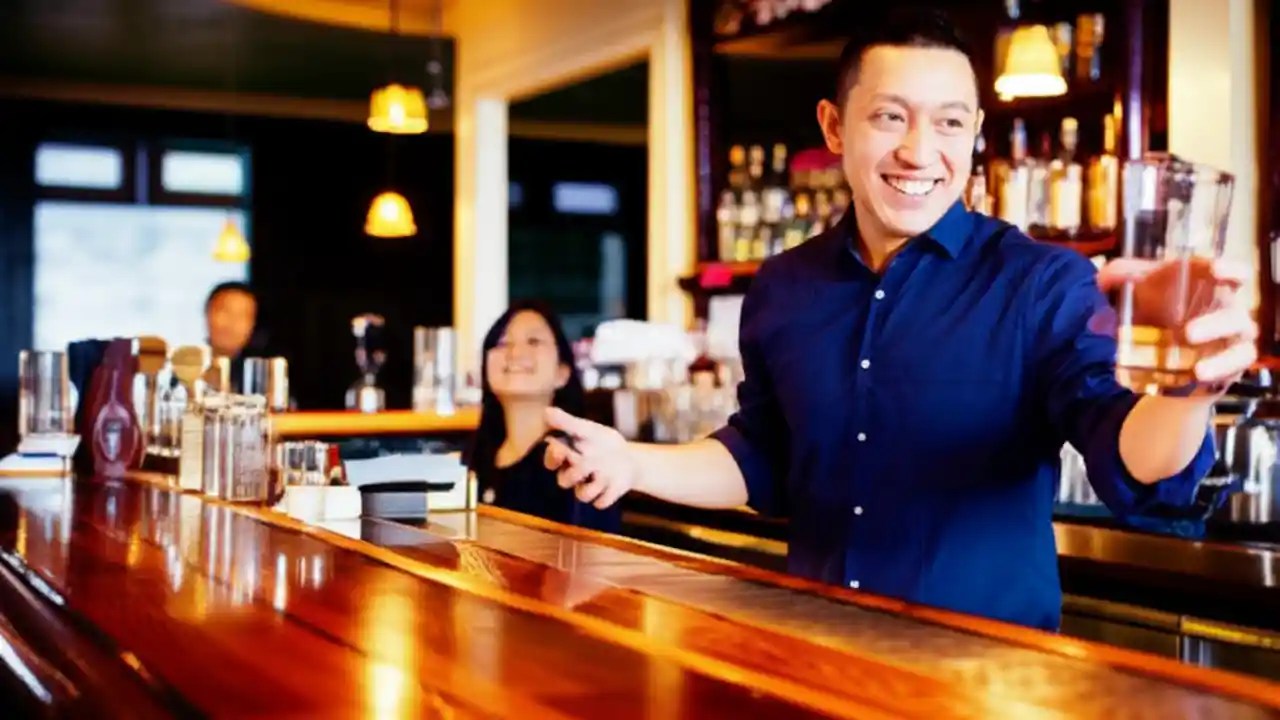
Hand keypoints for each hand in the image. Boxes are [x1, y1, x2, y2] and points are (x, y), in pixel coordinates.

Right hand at [543, 407, 638, 508]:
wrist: (629, 457)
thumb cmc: (603, 442)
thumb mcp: (588, 430)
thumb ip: (568, 423)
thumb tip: (545, 412)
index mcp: (566, 457)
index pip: (551, 461)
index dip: (553, 458)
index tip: (561, 450)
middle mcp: (572, 474)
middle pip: (563, 481)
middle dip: (577, 470)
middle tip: (589, 460)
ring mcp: (586, 487)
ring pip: (581, 495)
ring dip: (595, 482)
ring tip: (606, 471)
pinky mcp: (601, 497)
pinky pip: (600, 502)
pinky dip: (610, 491)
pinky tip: (615, 481)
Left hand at [1098, 257, 1257, 385]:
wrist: (1159, 357)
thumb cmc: (1154, 312)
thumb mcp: (1134, 292)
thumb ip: (1118, 279)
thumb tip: (1103, 279)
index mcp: (1208, 286)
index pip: (1231, 272)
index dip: (1229, 269)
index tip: (1215, 270)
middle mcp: (1226, 309)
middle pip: (1233, 311)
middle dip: (1215, 322)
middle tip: (1187, 333)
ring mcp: (1231, 336)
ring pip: (1238, 340)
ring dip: (1218, 353)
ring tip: (1196, 367)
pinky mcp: (1231, 363)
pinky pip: (1236, 363)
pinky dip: (1221, 368)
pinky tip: (1199, 374)